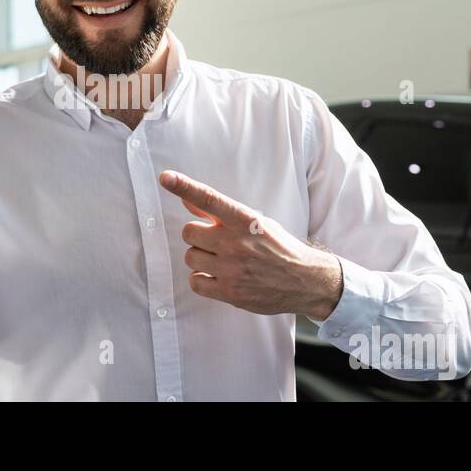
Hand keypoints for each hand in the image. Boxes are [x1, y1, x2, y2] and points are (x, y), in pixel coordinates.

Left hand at [158, 170, 342, 320]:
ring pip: (190, 257)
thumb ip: (220, 213)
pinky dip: (202, 279)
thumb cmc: (278, 247)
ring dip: (201, 257)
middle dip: (199, 236)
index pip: (209, 199)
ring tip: (222, 260)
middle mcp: (236, 243)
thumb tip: (187, 201)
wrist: (305, 280)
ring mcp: (232, 269)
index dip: (185, 186)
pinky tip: (217, 276)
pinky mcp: (230, 292)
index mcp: (245, 220)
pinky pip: (195, 282)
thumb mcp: (255, 222)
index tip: (166, 178)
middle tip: (217, 242)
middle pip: (189, 233)